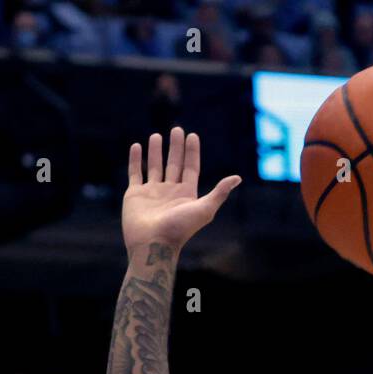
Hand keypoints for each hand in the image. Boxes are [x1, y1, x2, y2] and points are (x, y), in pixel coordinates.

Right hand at [121, 127, 240, 249]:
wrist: (153, 244)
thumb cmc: (179, 229)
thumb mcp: (204, 209)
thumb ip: (219, 192)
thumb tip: (238, 178)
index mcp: (186, 194)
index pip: (191, 168)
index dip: (192, 152)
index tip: (192, 135)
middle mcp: (170, 192)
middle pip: (174, 164)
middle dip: (176, 147)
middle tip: (176, 129)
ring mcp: (152, 193)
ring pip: (154, 167)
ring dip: (156, 151)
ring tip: (157, 136)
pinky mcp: (134, 194)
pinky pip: (135, 173)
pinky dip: (135, 160)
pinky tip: (137, 146)